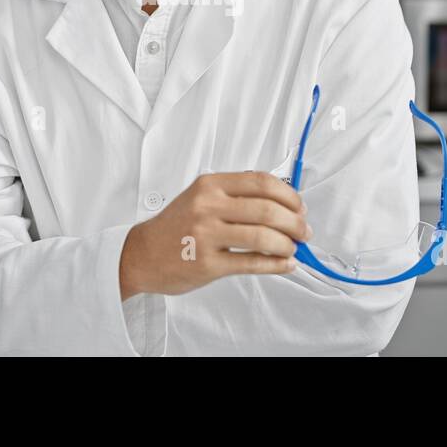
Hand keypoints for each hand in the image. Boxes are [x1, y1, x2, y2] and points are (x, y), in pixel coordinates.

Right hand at [118, 171, 311, 299]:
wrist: (142, 254)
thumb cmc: (177, 225)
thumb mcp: (201, 197)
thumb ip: (236, 195)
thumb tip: (284, 203)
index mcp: (210, 185)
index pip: (261, 183)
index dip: (289, 195)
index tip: (300, 207)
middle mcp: (208, 206)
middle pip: (267, 210)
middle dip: (295, 222)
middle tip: (304, 231)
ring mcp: (206, 235)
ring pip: (263, 237)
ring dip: (287, 244)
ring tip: (294, 249)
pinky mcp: (207, 264)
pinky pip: (252, 263)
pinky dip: (276, 264)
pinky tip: (285, 264)